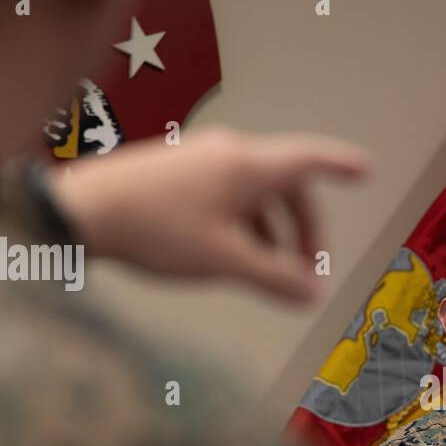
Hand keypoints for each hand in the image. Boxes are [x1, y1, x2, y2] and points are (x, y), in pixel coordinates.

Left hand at [47, 126, 370, 302]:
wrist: (78, 211)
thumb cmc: (155, 231)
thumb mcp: (225, 262)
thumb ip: (275, 279)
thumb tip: (313, 293)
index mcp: (247, 166)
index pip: (309, 160)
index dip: (341, 166)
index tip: (366, 170)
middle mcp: (227, 152)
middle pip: (284, 185)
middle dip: (303, 228)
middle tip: (306, 270)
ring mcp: (199, 158)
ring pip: (253, 193)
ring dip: (271, 231)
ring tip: (268, 272)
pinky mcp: (175, 171)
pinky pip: (226, 193)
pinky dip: (242, 222)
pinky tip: (231, 254)